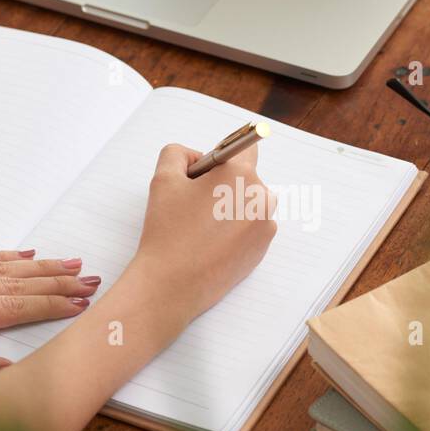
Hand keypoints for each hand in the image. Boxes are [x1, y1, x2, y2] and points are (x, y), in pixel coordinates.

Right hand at [134, 144, 276, 323]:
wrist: (173, 284)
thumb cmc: (168, 232)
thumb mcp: (164, 178)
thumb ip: (179, 154)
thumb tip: (196, 157)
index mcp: (240, 175)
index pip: (246, 147)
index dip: (224, 156)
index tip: (212, 167)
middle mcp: (260, 198)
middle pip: (246, 178)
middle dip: (224, 185)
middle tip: (195, 204)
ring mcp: (265, 226)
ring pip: (249, 204)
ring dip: (231, 208)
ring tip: (202, 227)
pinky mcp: (263, 250)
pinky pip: (251, 229)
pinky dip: (235, 231)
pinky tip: (211, 243)